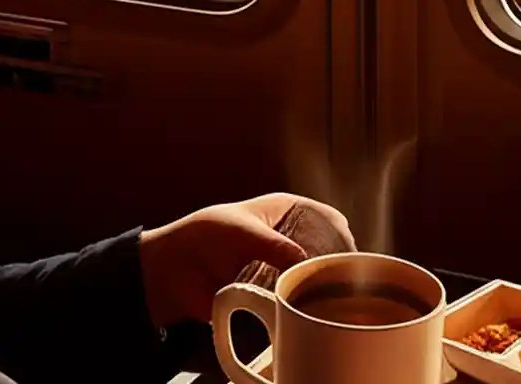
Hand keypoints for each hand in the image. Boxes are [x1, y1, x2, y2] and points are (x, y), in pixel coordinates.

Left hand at [138, 193, 354, 326]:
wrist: (172, 271)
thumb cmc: (204, 236)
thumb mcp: (241, 231)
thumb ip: (274, 245)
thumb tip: (305, 261)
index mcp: (287, 211)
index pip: (327, 217)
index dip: (341, 233)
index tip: (348, 252)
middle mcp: (290, 237)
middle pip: (328, 249)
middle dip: (335, 263)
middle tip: (341, 279)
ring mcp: (282, 265)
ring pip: (314, 274)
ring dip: (319, 284)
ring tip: (327, 296)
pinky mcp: (272, 290)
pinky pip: (295, 297)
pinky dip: (302, 303)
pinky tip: (308, 309)